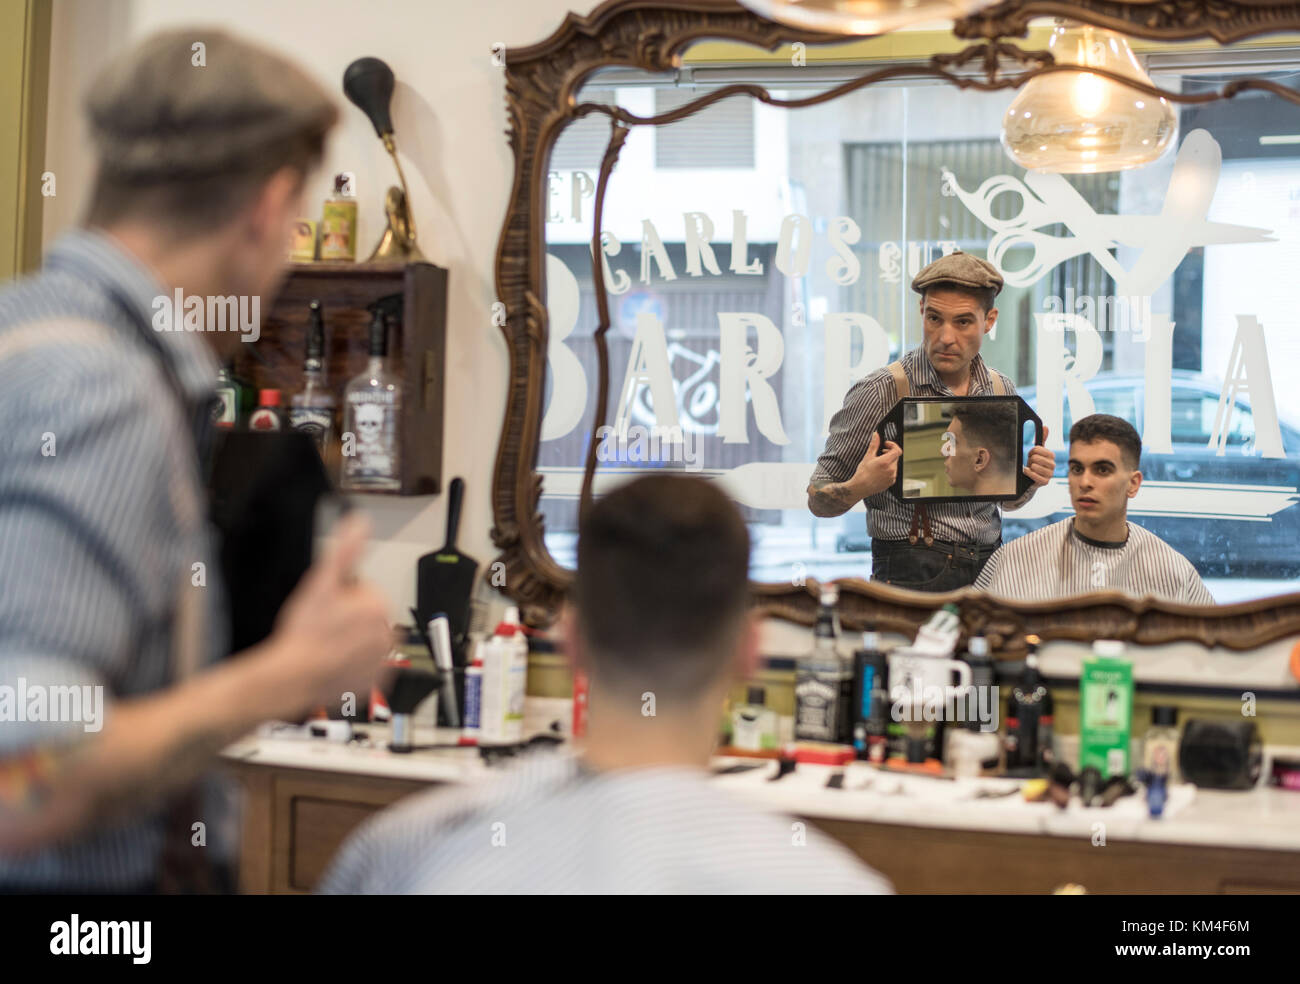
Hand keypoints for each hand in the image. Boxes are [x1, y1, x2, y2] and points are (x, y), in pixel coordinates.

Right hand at [271, 512, 394, 710]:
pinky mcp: (376, 678)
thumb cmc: (305, 632)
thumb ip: (344, 549)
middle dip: (349, 617)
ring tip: (328, 644)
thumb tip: (359, 521)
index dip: (343, 596)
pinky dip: (355, 662)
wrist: (294, 675)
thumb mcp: (321, 581)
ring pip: (367, 640)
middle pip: (367, 616)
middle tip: (325, 625)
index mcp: (378, 604)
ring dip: (352, 640)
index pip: (364, 591)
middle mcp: (387, 631)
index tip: (328, 607)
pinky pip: (368, 665)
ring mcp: (382, 657)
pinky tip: (335, 660)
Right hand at [849, 431, 902, 497]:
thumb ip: (874, 445)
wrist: (861, 487)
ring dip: (889, 462)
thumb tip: (876, 435)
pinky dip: (888, 470)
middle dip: (889, 453)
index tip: (886, 445)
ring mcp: (892, 477)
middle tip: (880, 453)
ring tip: (878, 464)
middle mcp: (891, 470)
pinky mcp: (891, 482)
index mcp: (886, 462)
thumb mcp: (868, 457)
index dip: (892, 445)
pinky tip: (879, 471)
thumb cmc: (863, 473)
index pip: (897, 450)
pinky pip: (893, 473)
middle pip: (895, 457)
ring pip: (894, 465)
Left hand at [1023, 425, 1055, 486]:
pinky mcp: (1045, 482)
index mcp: (1051, 455)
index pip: (1037, 449)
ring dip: (1029, 468)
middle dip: (1030, 460)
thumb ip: (1042, 438)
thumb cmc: (1035, 462)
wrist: (1032, 477)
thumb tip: (1046, 426)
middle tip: (1031, 463)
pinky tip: (1029, 473)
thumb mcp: (1038, 450)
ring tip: (1032, 469)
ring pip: (1034, 466)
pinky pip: (1034, 475)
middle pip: (1035, 458)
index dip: (1031, 452)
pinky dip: (1029, 474)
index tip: (1031, 454)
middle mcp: (1053, 464)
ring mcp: (1050, 474)